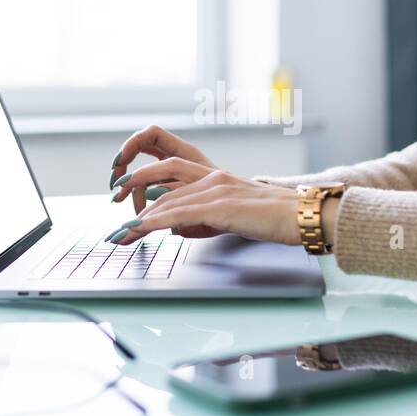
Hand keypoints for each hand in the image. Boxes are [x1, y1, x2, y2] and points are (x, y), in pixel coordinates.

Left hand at [106, 169, 303, 246]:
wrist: (303, 216)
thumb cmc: (275, 220)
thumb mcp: (234, 218)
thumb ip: (206, 219)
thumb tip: (179, 229)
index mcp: (215, 178)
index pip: (170, 188)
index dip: (144, 201)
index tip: (126, 218)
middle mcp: (211, 178)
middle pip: (160, 191)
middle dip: (131, 208)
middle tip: (113, 227)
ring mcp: (215, 189)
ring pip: (165, 203)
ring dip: (137, 222)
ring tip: (118, 237)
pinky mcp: (220, 205)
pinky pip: (178, 213)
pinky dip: (154, 222)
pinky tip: (138, 229)